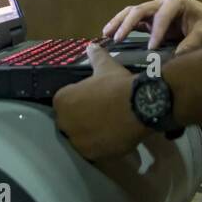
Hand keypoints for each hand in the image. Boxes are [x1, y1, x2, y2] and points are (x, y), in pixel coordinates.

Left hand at [52, 44, 146, 159]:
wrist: (139, 105)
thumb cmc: (118, 84)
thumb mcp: (106, 67)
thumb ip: (95, 57)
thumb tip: (91, 46)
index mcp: (62, 100)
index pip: (63, 104)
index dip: (78, 103)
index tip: (91, 103)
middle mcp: (63, 122)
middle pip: (68, 123)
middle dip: (79, 121)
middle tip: (98, 116)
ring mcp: (76, 140)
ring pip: (79, 139)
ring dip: (88, 135)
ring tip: (105, 129)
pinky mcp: (90, 155)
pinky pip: (91, 152)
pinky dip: (99, 147)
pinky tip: (111, 139)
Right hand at [102, 0, 201, 51]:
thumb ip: (192, 43)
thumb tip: (177, 58)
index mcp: (175, 2)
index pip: (162, 16)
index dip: (156, 32)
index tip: (152, 49)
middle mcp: (161, 2)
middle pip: (140, 10)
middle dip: (127, 23)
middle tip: (117, 38)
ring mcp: (154, 10)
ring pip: (132, 12)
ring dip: (118, 22)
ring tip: (106, 34)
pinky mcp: (150, 18)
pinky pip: (133, 20)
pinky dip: (122, 26)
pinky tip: (111, 35)